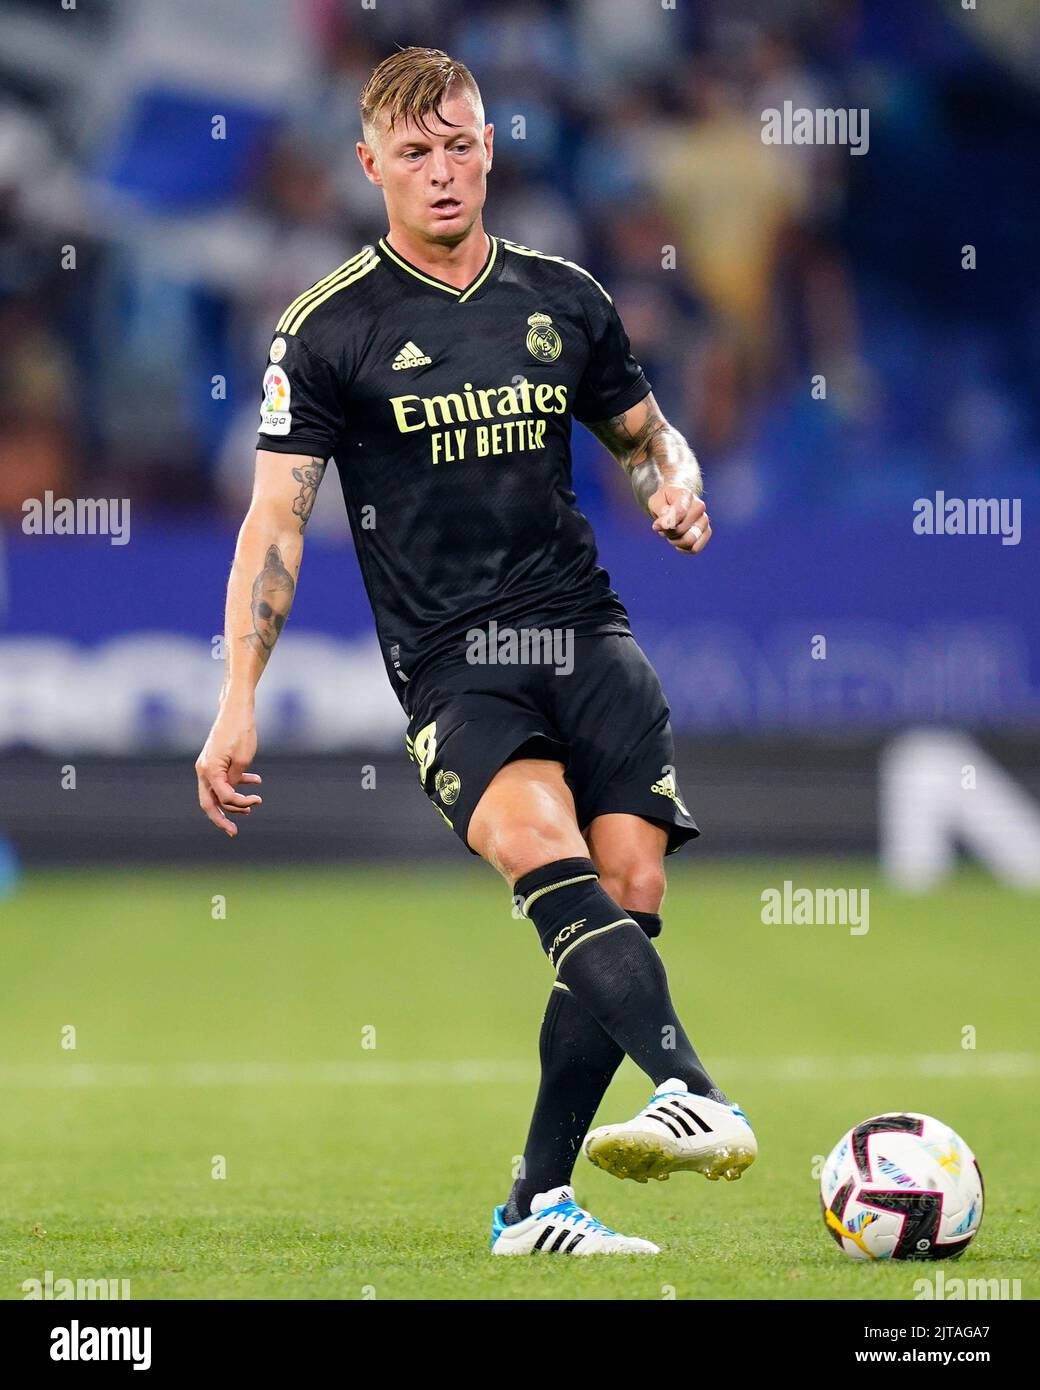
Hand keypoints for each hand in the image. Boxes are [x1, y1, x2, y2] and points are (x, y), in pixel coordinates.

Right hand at [195, 710, 261, 836]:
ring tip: (252, 806)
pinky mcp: (214, 760)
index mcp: (209, 770)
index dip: (240, 803)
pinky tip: (256, 781)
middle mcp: (203, 769)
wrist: (236, 708)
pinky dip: (237, 783)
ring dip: (234, 801)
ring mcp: (207, 765)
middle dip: (222, 818)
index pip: (223, 797)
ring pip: (217, 791)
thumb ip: (235, 780)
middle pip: (209, 802)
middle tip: (233, 832)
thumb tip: (231, 795)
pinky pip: (222, 778)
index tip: (257, 800)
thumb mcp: (243, 759)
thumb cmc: (241, 731)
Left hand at [647, 486, 710, 553]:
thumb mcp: (656, 501)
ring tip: (670, 532)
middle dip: (668, 532)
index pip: (680, 512)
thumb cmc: (665, 501)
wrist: (675, 500)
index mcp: (686, 495)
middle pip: (681, 530)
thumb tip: (666, 524)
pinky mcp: (706, 532)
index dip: (667, 523)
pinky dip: (682, 547)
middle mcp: (699, 507)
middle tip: (663, 527)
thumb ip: (660, 510)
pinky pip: (694, 548)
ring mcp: (704, 520)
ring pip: (689, 541)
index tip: (658, 524)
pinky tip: (678, 539)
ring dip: (675, 540)